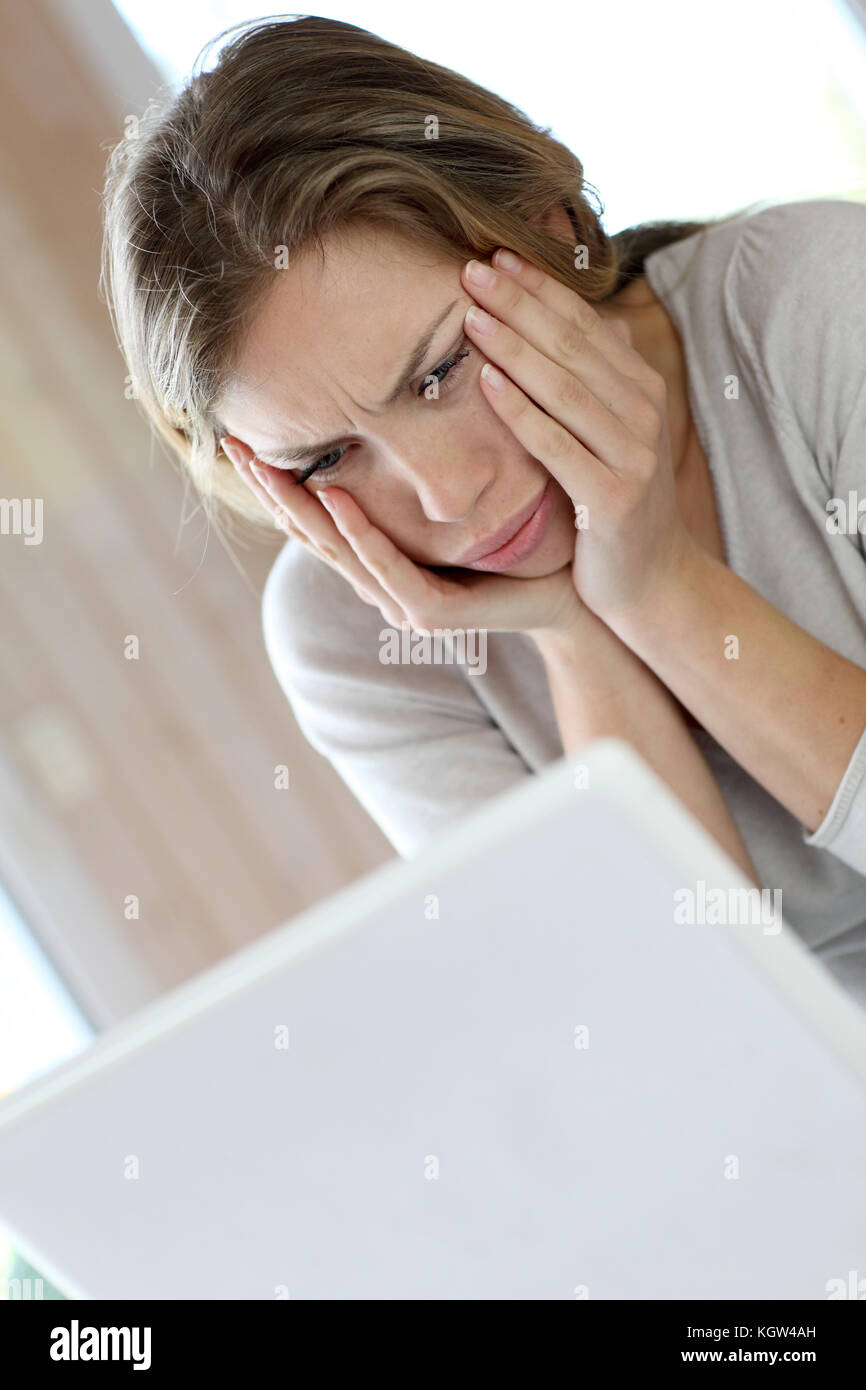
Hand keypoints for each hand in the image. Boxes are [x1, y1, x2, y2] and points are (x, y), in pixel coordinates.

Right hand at [225, 441, 584, 638]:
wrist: (575, 589)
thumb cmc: (522, 534)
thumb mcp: (460, 487)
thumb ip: (421, 456)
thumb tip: (394, 385)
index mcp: (383, 554)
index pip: (317, 510)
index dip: (277, 476)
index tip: (241, 430)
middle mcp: (383, 580)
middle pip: (311, 531)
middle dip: (269, 489)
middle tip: (230, 443)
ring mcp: (404, 601)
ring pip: (338, 550)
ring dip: (298, 507)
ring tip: (264, 466)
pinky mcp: (433, 613)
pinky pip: (388, 567)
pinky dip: (360, 534)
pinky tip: (336, 498)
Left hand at [460, 250, 693, 625]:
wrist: (650, 579)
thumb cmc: (614, 503)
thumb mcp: (612, 433)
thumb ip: (596, 379)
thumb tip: (581, 315)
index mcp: (641, 388)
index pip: (584, 323)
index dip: (539, 287)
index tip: (494, 256)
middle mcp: (644, 412)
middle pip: (572, 345)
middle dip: (520, 304)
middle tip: (470, 271)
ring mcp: (632, 455)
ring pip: (564, 388)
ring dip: (516, 347)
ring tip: (471, 316)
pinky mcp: (612, 497)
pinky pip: (557, 445)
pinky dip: (522, 411)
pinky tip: (488, 383)